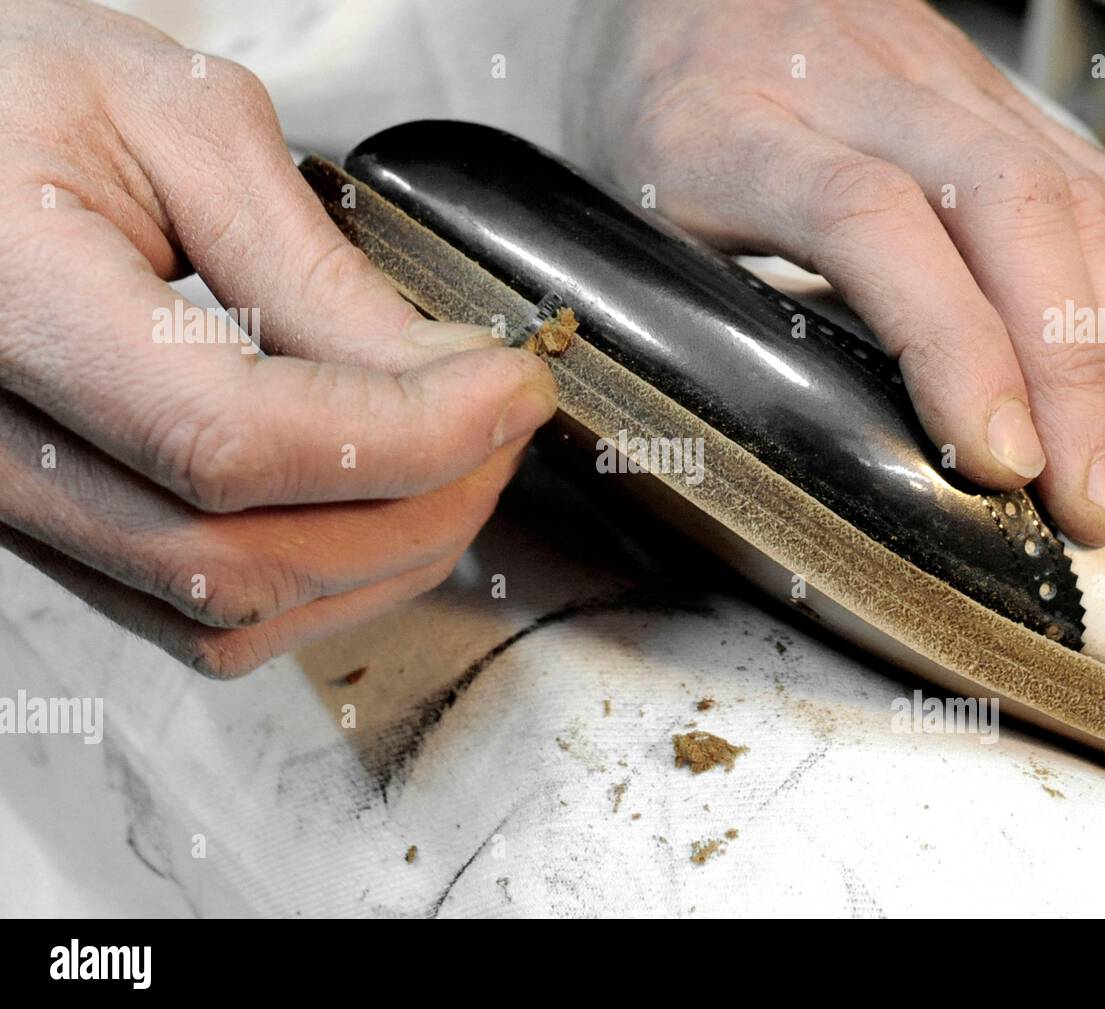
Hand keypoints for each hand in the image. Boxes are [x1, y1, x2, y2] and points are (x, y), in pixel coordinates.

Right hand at [0, 0, 555, 675]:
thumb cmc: (19, 96)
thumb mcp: (179, 127)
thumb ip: (315, 267)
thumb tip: (445, 380)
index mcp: (7, 302)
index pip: (229, 437)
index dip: (407, 435)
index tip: (510, 389)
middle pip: (241, 560)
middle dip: (422, 505)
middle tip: (502, 422)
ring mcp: (17, 506)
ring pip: (229, 617)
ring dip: (384, 559)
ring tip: (459, 461)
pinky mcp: (58, 534)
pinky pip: (203, 620)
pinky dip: (324, 583)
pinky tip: (382, 506)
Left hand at [567, 0, 1104, 544]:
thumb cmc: (658, 117)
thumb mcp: (639, 215)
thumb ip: (708, 303)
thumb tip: (789, 436)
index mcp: (739, 128)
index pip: (868, 218)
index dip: (949, 338)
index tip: (999, 454)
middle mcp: (857, 92)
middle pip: (1002, 213)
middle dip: (1074, 378)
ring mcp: (943, 90)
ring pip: (1071, 205)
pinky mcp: (999, 102)